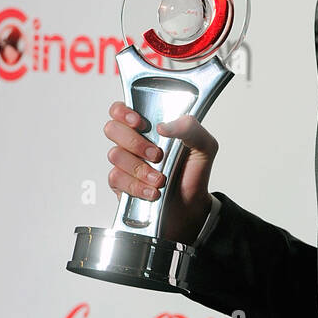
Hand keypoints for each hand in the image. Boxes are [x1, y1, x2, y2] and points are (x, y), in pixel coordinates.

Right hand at [103, 102, 218, 244]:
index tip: (138, 122)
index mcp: (150, 127)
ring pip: (115, 155)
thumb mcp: (205, 146)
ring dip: (140, 168)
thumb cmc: (194, 173)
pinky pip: (116, 178)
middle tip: (157, 155)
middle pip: (112, 129)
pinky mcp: (121, 184)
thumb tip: (163, 126)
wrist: (192, 208)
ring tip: (160, 180)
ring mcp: (125, 163)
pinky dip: (137, 186)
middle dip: (135, 142)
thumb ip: (190, 128)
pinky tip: (152, 191)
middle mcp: (133, 142)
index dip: (123, 111)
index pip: (121, 110)